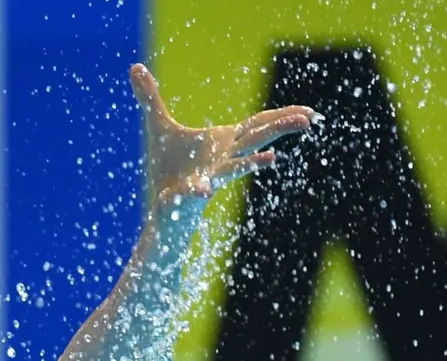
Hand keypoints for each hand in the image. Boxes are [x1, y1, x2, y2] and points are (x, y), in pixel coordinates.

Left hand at [129, 63, 314, 221]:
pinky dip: (199, 190)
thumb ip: (150, 98)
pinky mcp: (188, 193)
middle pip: (256, 141)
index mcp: (224, 142)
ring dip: (252, 164)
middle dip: (280, 129)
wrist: (162, 207)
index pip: (259, 125)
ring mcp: (209, 177)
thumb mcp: (158, 127)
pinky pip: (196, 191)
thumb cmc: (169, 170)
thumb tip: (135, 68)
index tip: (311, 112)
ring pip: (234, 169)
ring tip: (272, 161)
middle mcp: (223, 159)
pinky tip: (204, 191)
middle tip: (308, 120)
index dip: (284, 116)